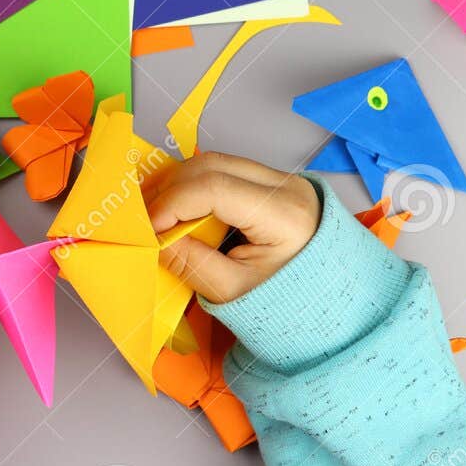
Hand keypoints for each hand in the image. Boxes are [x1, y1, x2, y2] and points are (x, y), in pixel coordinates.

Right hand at [145, 152, 321, 303]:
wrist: (326, 302)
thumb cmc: (285, 302)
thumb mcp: (234, 292)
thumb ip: (191, 263)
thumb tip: (151, 240)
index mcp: (284, 214)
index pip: (214, 188)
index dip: (172, 203)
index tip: (147, 229)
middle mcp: (286, 186)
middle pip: (211, 165)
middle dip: (169, 188)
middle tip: (140, 216)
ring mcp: (280, 180)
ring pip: (215, 162)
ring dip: (178, 183)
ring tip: (152, 211)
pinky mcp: (270, 183)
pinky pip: (223, 171)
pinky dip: (193, 185)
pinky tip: (175, 207)